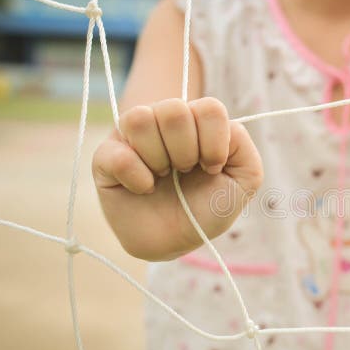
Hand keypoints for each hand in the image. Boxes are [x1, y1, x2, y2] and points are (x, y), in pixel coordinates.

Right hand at [92, 97, 262, 260]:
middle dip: (186, 151)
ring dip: (159, 158)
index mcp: (197, 122)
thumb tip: (224, 127)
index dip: (215, 142)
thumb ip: (244, 149)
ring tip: (162, 176)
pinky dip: (137, 177)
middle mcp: (163, 121)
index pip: (209, 108)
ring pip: (141, 119)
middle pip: (174, 109)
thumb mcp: (243, 182)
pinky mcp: (105, 157)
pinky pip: (117, 154)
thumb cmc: (207, 207)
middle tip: (185, 172)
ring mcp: (131, 136)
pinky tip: (143, 188)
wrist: (175, 241)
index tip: (212, 167)